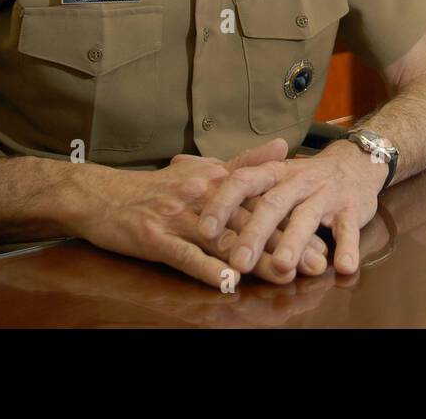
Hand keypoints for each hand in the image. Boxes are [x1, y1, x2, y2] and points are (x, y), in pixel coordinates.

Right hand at [69, 138, 329, 288]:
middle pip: (251, 220)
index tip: (325, 235)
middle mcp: (203, 194)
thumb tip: (283, 144)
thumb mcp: (202, 167)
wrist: (99, 194)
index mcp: (217, 178)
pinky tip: (227, 281)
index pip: (263, 199)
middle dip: (285, 242)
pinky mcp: (154, 237)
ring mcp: (178, 216)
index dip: (294, 218)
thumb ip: (245, 160)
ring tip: (284, 276)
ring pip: (223, 239)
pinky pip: (184, 254)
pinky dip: (206, 267)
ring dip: (256, 259)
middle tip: (316, 263)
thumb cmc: (155, 186)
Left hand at [197, 139, 387, 276]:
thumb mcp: (274, 173)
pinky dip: (348, 248)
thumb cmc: (305, 178)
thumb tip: (183, 173)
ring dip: (294, 242)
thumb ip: (237, 181)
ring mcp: (326, 195)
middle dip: (255, 233)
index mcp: (275, 172)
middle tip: (238, 262)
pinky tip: (343, 267)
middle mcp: (299, 181)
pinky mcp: (352, 210)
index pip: (244, 181)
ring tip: (281, 266)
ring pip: (308, 217)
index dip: (223, 204)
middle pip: (273, 204)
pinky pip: (349, 230)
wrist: (356, 163)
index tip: (203, 229)